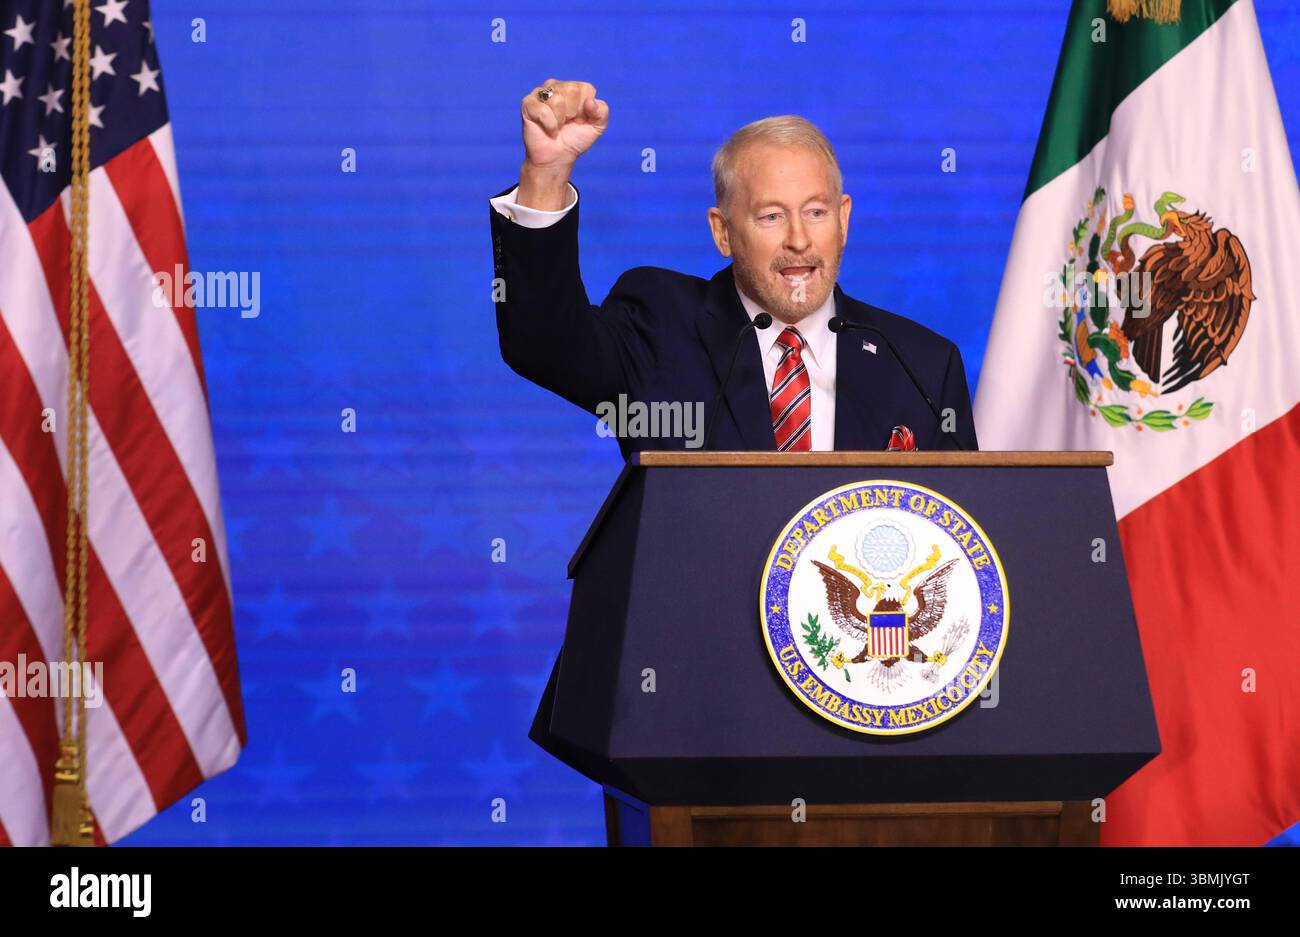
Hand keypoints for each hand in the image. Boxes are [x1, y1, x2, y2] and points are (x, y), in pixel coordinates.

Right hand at [516, 80, 607, 209]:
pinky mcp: (528, 104)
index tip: (580, 120)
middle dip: (572, 113)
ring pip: (558, 100)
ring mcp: (540, 93)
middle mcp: (557, 86)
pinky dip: (550, 125)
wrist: (557, 158)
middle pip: (572, 90)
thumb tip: (590, 101)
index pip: (586, 89)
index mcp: (575, 88)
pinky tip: (548, 129)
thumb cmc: (575, 140)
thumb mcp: (597, 127)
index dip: (586, 110)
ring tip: (557, 126)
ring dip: (560, 120)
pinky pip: (543, 110)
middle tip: (567, 123)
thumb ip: (602, 112)